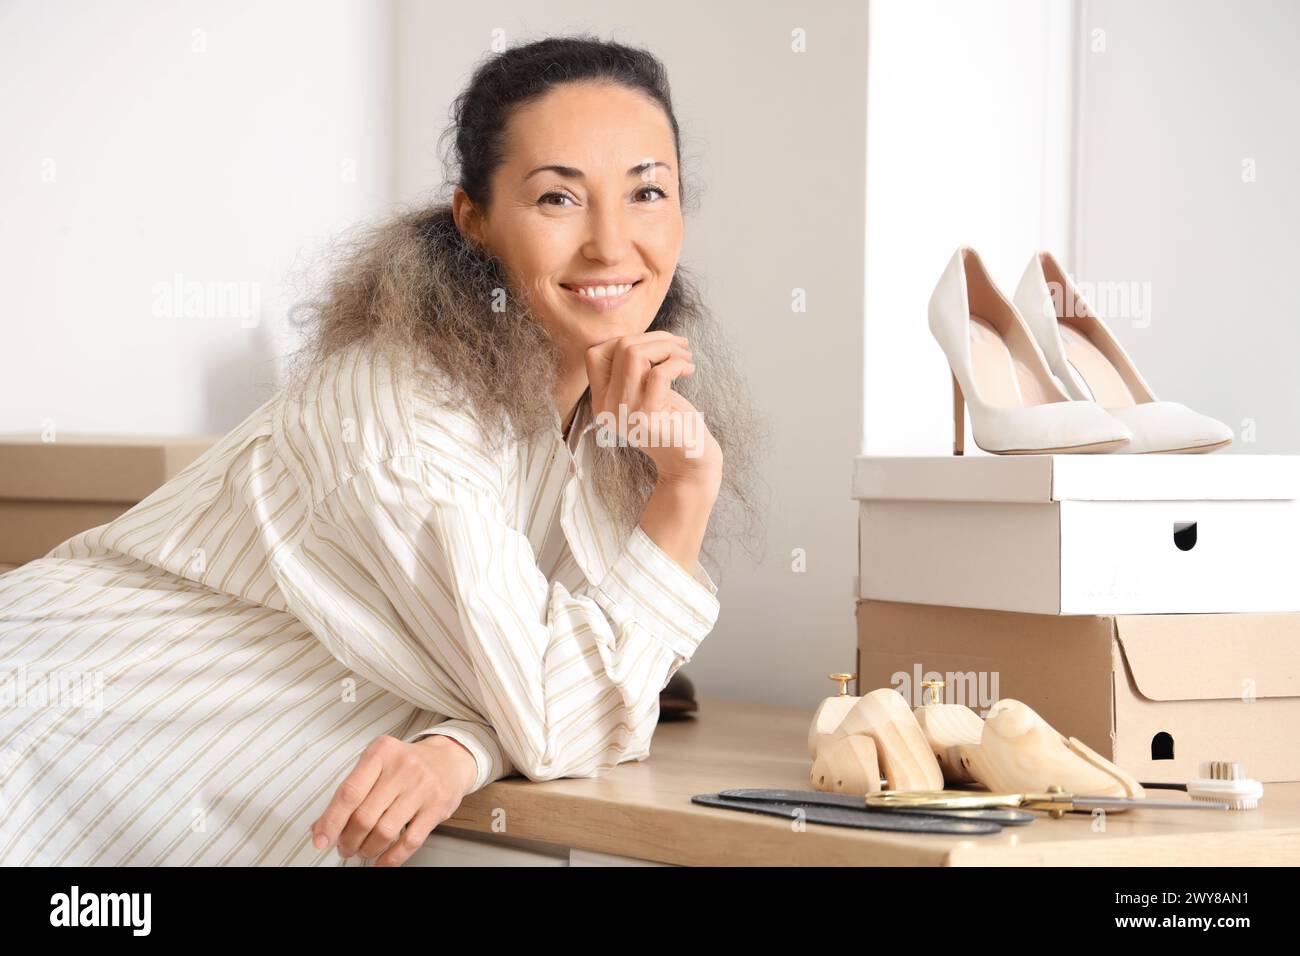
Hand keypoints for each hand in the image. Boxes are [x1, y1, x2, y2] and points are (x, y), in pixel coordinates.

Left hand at [310, 734, 476, 866]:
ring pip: (385, 832)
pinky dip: (390, 859)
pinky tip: (381, 862)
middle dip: (348, 840)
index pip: (349, 792)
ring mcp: (422, 787)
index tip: (320, 840)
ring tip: (362, 851)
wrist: (449, 759)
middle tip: (344, 847)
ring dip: (367, 850)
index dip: (331, 821)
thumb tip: (321, 827)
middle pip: (364, 816)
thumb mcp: (377, 764)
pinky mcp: (437, 807)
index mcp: (381, 752)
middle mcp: (402, 767)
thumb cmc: (406, 764)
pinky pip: (409, 842)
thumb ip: (351, 792)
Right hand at [584, 330, 722, 485]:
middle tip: (681, 346)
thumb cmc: (672, 420)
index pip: (595, 353)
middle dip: (655, 338)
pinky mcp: (647, 418)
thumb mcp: (644, 391)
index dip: (626, 339)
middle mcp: (606, 407)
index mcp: (601, 400)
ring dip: (667, 346)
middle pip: (620, 347)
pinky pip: (659, 373)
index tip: (656, 345)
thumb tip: (641, 334)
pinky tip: (689, 369)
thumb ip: (634, 368)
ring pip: (635, 355)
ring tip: (686, 356)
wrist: (690, 460)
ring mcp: (625, 413)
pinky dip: (678, 363)